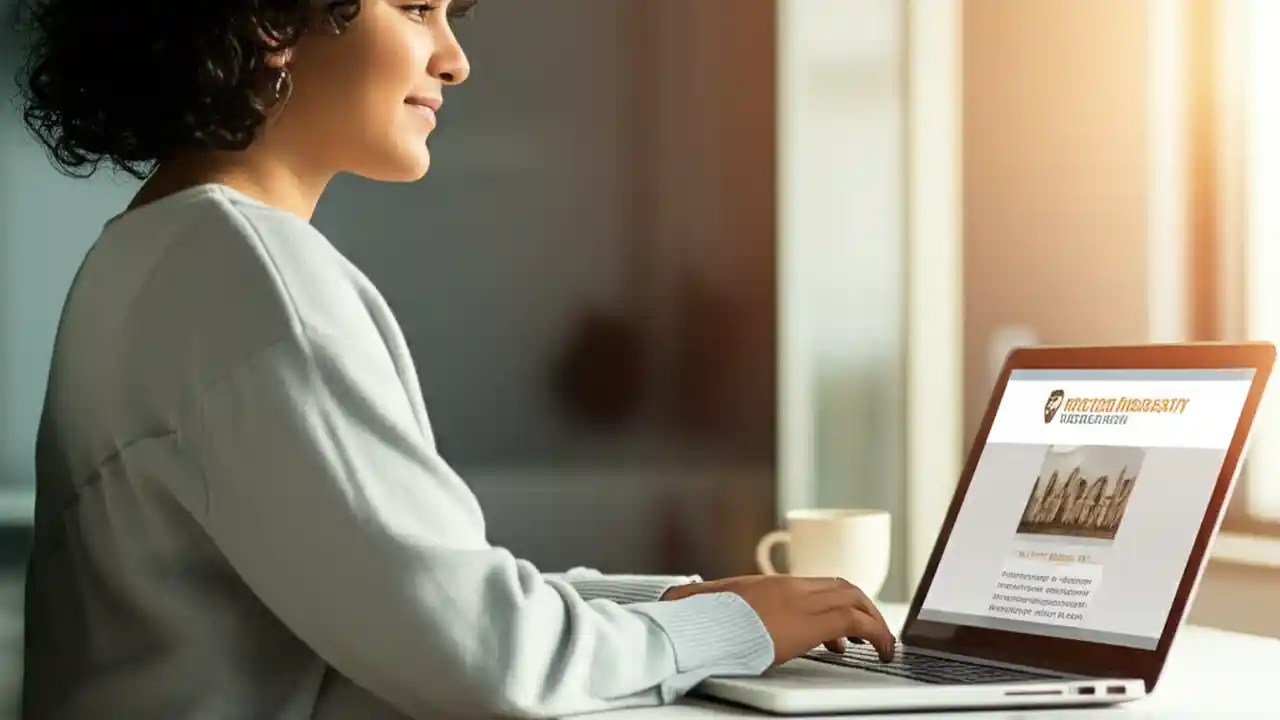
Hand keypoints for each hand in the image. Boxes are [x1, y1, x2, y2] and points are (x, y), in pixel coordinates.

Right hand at [661, 575, 894, 664]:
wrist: (696, 627)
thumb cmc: (695, 621)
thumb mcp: (701, 607)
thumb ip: (704, 603)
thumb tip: (677, 599)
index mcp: (769, 586)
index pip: (816, 584)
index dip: (836, 602)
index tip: (840, 633)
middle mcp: (790, 588)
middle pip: (843, 587)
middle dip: (863, 608)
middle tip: (871, 634)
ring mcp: (801, 603)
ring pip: (855, 600)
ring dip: (875, 621)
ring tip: (882, 645)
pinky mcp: (811, 624)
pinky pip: (858, 623)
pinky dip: (878, 634)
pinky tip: (882, 651)